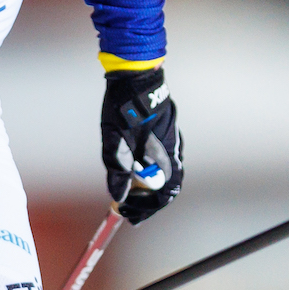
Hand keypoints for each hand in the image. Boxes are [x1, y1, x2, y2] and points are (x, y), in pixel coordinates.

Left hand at [100, 67, 183, 224]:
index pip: (164, 193)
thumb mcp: (116, 139)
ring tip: (129, 192)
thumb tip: (118, 195)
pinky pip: (161, 159)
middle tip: (128, 209)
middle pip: (166, 186)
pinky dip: (149, 171)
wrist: (136, 74)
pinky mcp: (164, 132)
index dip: (147, 208)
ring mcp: (170, 140)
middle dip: (147, 201)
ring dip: (148, 187)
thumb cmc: (125, 106)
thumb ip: (118, 169)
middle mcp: (172, 150)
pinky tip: (134, 169)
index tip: (130, 215)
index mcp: (164, 155)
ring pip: (164, 173)